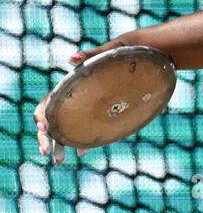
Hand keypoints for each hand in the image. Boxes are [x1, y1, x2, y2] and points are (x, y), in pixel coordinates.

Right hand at [33, 41, 126, 163]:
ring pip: (69, 126)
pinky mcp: (104, 109)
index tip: (43, 130)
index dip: (42, 116)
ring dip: (62, 143)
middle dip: (48, 137)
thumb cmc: (127, 51)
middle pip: (54, 119)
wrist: (150, 55)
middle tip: (48, 154)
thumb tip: (70, 57)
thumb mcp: (110, 51)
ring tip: (59, 161)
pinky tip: (83, 151)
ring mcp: (91, 104)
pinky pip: (87, 127)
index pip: (49, 102)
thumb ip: (91, 54)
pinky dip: (82, 139)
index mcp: (74, 84)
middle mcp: (78, 96)